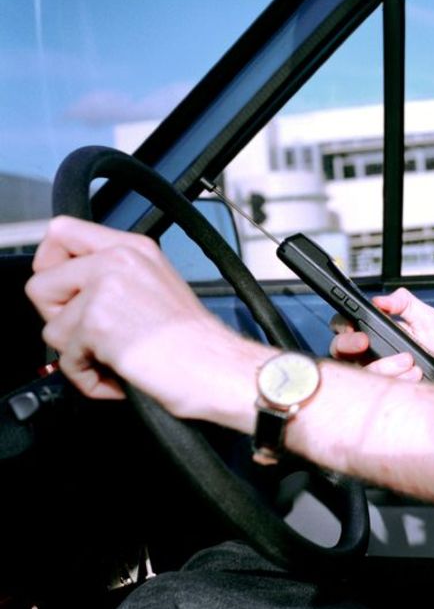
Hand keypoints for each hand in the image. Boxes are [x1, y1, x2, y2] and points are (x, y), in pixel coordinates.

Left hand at [24, 216, 262, 426]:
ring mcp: (107, 288)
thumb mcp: (156, 285)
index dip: (52, 265)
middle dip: (60, 317)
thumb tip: (67, 289)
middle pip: (41, 281)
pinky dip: (89, 377)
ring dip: (79, 353)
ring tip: (117, 357)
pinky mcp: (98, 322)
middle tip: (96, 333)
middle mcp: (119, 259)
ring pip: (51, 326)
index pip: (62, 231)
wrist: (215, 366)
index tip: (68, 293)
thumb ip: (111, 276)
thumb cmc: (195, 340)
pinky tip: (120, 373)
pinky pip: (65, 359)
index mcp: (134, 247)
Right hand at [330, 287, 433, 385]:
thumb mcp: (430, 319)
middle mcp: (372, 355)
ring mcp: (377, 376)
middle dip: (347, 345)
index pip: (346, 326)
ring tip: (410, 363)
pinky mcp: (385, 395)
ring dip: (382, 366)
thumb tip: (382, 299)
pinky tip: (414, 376)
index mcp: (379, 333)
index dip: (343, 326)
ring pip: (357, 373)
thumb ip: (407, 303)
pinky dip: (394, 381)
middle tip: (365, 343)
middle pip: (338, 351)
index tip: (355, 328)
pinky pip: (374, 391)